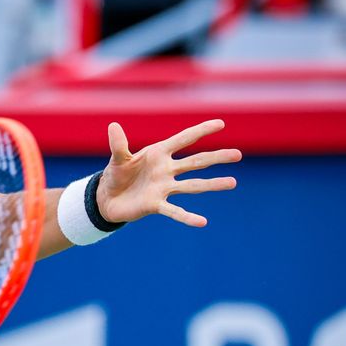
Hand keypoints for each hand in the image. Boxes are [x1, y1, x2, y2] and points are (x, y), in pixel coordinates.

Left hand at [96, 119, 241, 226]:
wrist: (107, 199)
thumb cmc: (116, 175)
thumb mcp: (117, 159)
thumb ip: (118, 145)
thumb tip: (113, 125)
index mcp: (158, 153)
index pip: (183, 139)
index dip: (200, 131)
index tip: (220, 124)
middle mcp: (166, 170)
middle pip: (196, 162)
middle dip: (216, 157)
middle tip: (238, 154)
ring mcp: (163, 188)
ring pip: (192, 185)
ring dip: (212, 184)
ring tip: (233, 182)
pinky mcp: (156, 204)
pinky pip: (174, 211)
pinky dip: (187, 217)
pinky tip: (202, 222)